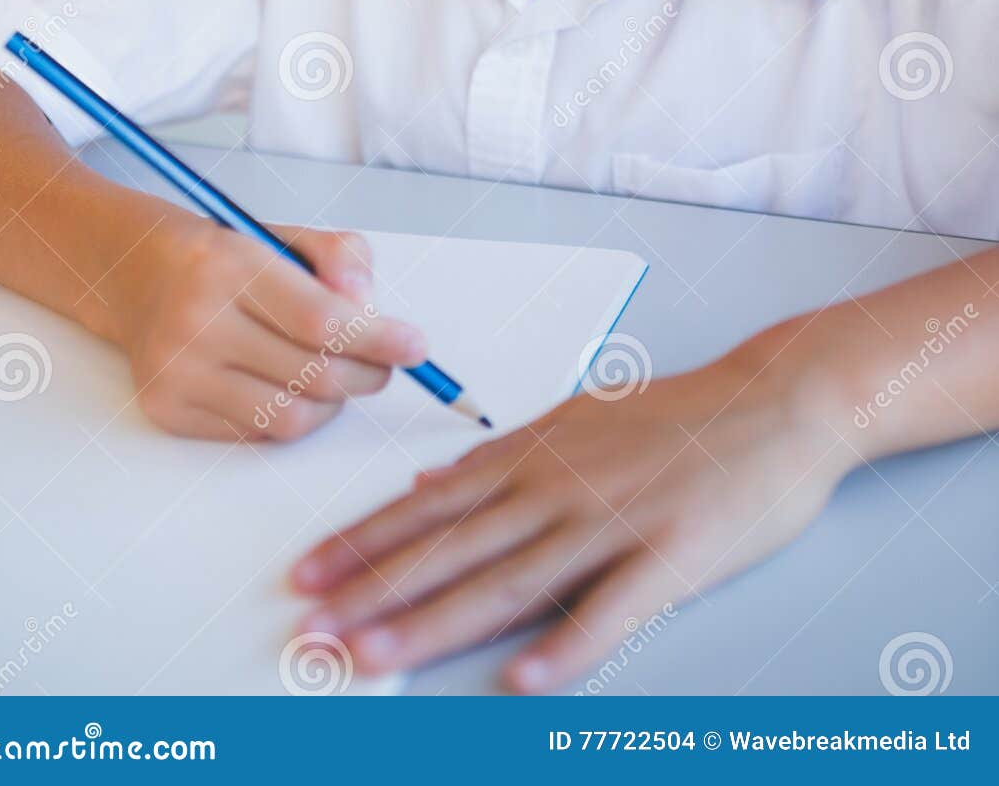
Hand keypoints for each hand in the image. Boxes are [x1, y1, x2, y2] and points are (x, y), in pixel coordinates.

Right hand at [112, 218, 427, 441]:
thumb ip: (342, 257)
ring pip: (291, 418)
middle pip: (315, 375)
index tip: (415, 347)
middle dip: (369, 374)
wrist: (136, 273)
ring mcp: (177, 372)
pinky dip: (290, 415)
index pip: (322, 320)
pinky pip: (257, 434)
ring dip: (333, 403)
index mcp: (229, 264)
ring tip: (336, 375)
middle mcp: (196, 321)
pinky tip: (288, 385)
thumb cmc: (228, 256)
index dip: (379, 339)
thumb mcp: (287, 234)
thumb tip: (369, 308)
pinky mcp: (166, 410)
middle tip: (384, 364)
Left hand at [289, 333, 853, 689]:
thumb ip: (504, 456)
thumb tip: (433, 479)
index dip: (365, 541)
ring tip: (373, 656)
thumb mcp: (577, 420)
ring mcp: (612, 522)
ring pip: (508, 580)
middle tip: (311, 626)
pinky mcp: (671, 558)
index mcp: (535, 454)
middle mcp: (559, 486)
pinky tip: (524, 681)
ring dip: (434, 621)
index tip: (308, 573)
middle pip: (452, 547)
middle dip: (374, 589)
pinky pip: (611, 612)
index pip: (431, 504)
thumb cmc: (678, 415)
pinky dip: (567, 647)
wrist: (775, 402)